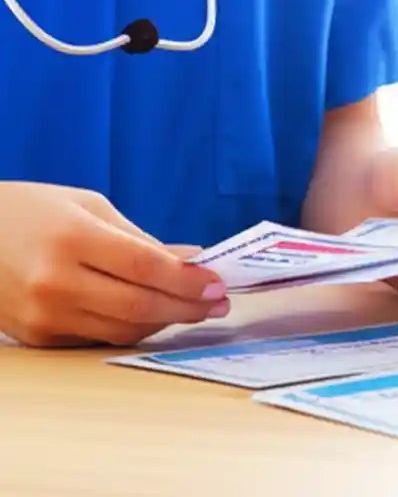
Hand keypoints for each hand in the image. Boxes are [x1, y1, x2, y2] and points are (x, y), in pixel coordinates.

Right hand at [0, 182, 227, 347]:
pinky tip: (154, 316)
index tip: (218, 284)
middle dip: (187, 308)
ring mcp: (43, 314)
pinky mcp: (37, 337)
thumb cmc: (31, 212)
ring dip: (166, 322)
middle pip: (139, 306)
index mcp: (71, 238)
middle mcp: (55, 281)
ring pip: (123, 330)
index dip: (187, 280)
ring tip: (193, 308)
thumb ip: (141, 238)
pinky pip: (99, 339)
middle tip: (219, 303)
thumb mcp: (88, 207)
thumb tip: (193, 260)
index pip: (145, 267)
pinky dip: (132, 329)